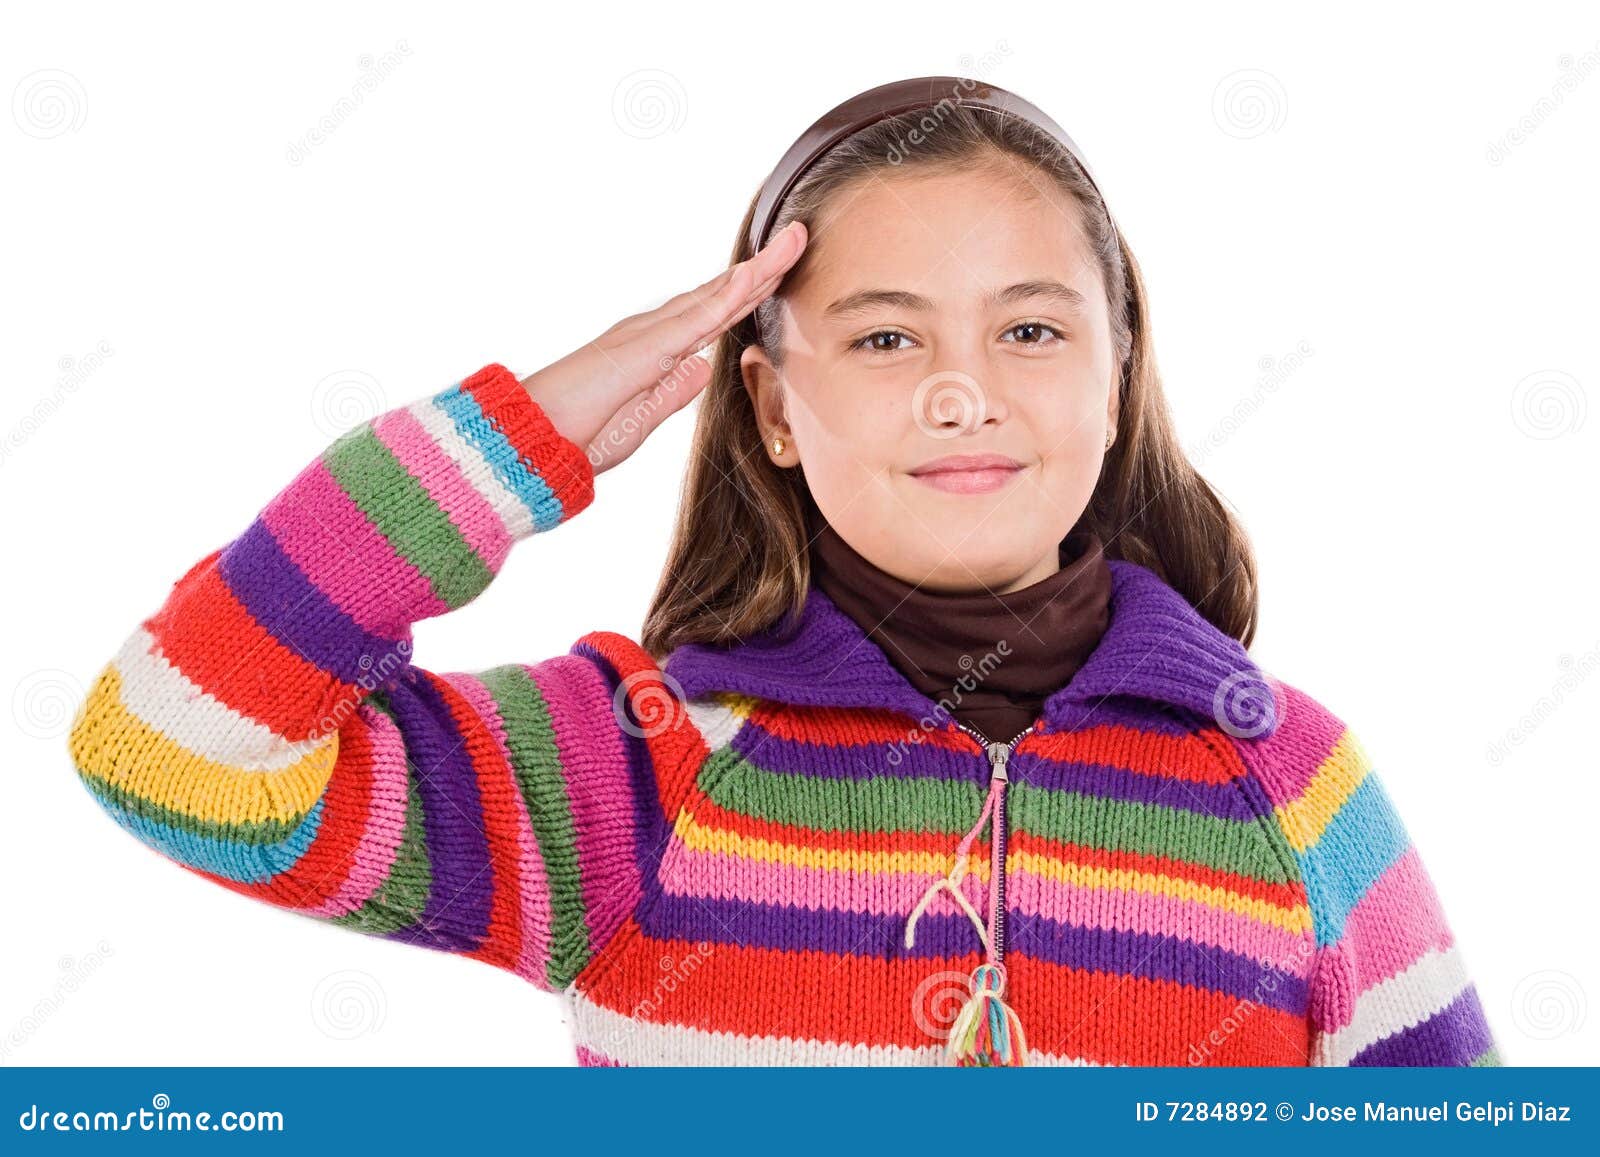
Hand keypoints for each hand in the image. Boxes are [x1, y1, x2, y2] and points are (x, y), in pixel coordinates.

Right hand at [520, 220, 807, 475]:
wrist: (529, 442)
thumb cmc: (576, 435)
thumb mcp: (641, 419)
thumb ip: (672, 392)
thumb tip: (702, 368)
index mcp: (655, 351)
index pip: (714, 315)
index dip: (750, 291)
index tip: (783, 269)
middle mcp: (653, 333)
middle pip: (720, 295)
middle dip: (763, 267)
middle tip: (800, 236)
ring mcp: (647, 337)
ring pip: (712, 297)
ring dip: (755, 270)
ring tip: (792, 242)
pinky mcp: (640, 351)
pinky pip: (691, 322)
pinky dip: (724, 298)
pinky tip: (752, 277)